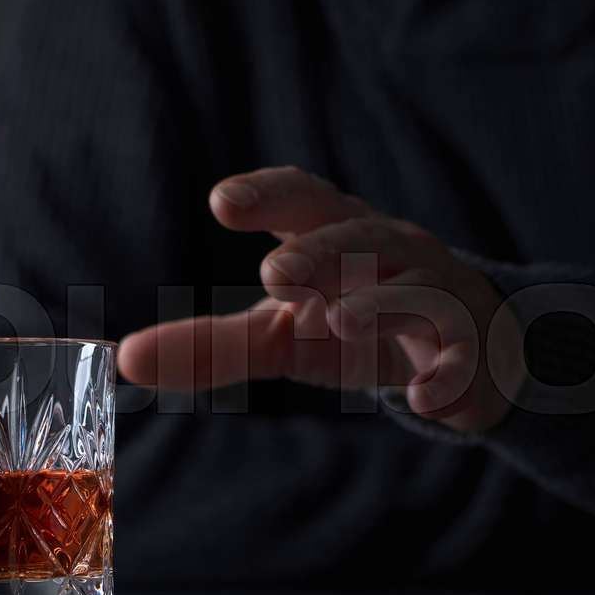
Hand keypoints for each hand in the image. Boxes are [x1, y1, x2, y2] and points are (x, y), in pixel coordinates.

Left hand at [117, 166, 520, 432]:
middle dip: (322, 251)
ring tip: (339, 318)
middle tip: (275, 275)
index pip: (304, 200)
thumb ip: (209, 344)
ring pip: (416, 288)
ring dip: (380, 302)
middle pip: (362, 237)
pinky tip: (420, 399)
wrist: (463, 351)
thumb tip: (125, 359)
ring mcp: (437, 299)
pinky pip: (461, 358)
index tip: (222, 202)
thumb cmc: (356, 326)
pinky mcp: (469, 354)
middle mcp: (392, 255)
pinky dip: (443, 377)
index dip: (267, 194)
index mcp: (339, 237)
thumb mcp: (281, 333)